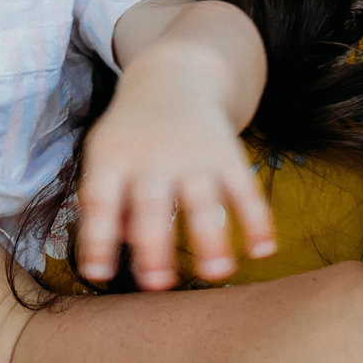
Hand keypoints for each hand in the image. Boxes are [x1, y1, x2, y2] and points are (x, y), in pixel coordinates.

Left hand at [75, 58, 274, 288]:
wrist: (172, 77)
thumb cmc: (130, 134)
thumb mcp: (105, 156)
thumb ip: (105, 205)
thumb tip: (108, 259)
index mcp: (113, 159)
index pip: (101, 201)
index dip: (98, 237)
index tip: (98, 273)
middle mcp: (152, 157)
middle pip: (152, 203)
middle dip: (154, 245)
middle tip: (157, 284)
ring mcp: (193, 155)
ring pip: (203, 200)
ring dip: (211, 237)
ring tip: (217, 273)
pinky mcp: (227, 154)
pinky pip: (245, 189)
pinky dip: (257, 219)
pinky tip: (264, 250)